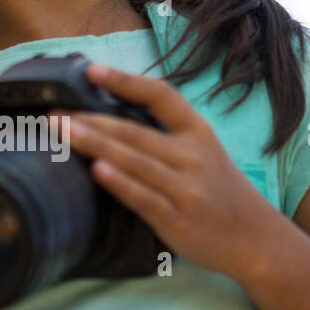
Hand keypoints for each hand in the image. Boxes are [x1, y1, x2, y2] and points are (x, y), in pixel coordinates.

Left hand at [51, 61, 276, 280]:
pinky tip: (97, 171)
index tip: (91, 71)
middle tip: (54, 112)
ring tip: (62, 132)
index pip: (160, 96)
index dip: (124, 81)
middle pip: (135, 131)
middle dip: (91, 119)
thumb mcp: (205, 152)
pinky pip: (143, 198)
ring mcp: (185, 189)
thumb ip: (167, 135)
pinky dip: (119, 183)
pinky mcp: (177, 220)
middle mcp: (193, 156)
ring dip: (95, 144)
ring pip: (134, 161)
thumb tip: (111, 118)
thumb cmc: (220, 192)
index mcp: (198, 132)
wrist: (255, 238)